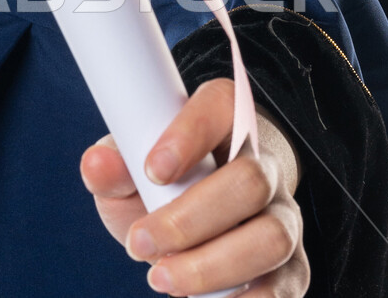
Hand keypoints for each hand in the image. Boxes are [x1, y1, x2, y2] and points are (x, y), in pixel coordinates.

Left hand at [79, 78, 309, 296]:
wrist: (197, 220)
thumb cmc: (162, 185)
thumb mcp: (131, 168)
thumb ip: (114, 167)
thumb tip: (97, 165)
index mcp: (225, 121)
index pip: (220, 108)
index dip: (189, 137)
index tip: (152, 171)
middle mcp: (264, 164)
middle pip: (250, 181)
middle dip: (188, 221)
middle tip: (140, 243)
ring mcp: (283, 214)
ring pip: (272, 237)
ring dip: (212, 266)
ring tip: (161, 279)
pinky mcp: (291, 263)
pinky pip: (286, 284)